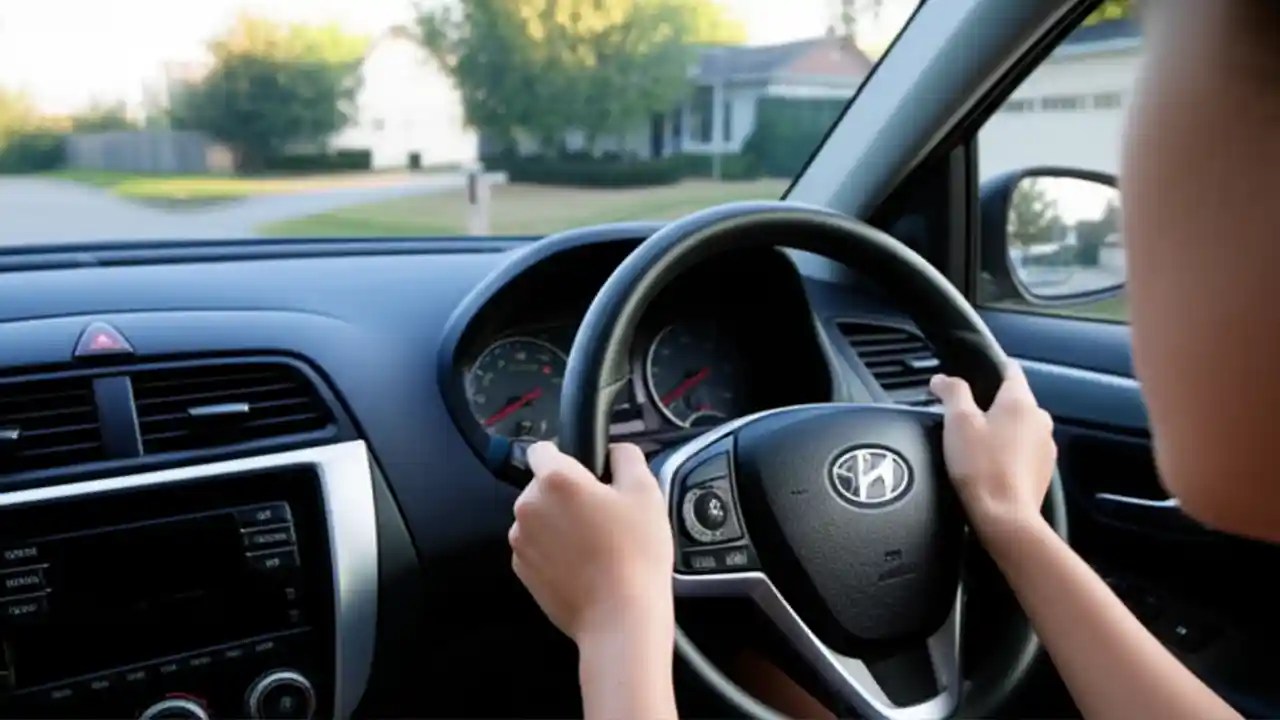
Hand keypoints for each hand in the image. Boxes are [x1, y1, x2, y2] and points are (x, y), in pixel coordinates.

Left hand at [510, 442, 674, 646]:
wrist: (619, 617)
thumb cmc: (635, 552)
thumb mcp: (645, 491)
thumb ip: (625, 456)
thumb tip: (614, 450)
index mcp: (555, 479)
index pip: (543, 449)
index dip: (567, 457)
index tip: (589, 476)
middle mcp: (528, 506)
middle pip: (542, 486)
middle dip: (567, 494)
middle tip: (603, 515)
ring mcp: (520, 541)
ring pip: (539, 518)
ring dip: (558, 523)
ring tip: (595, 545)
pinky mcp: (522, 570)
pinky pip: (536, 547)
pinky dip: (553, 551)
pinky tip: (582, 566)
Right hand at [929, 363, 1056, 536]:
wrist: (1005, 517)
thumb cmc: (981, 467)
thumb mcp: (957, 422)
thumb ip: (951, 392)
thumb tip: (942, 379)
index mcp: (1021, 401)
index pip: (1010, 369)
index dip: (990, 369)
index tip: (972, 376)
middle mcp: (1040, 419)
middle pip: (1013, 400)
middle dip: (991, 405)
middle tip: (964, 418)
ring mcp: (1046, 446)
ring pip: (1020, 427)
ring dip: (1001, 430)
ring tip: (975, 446)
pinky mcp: (1044, 470)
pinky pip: (1024, 451)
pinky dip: (1009, 452)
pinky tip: (990, 466)